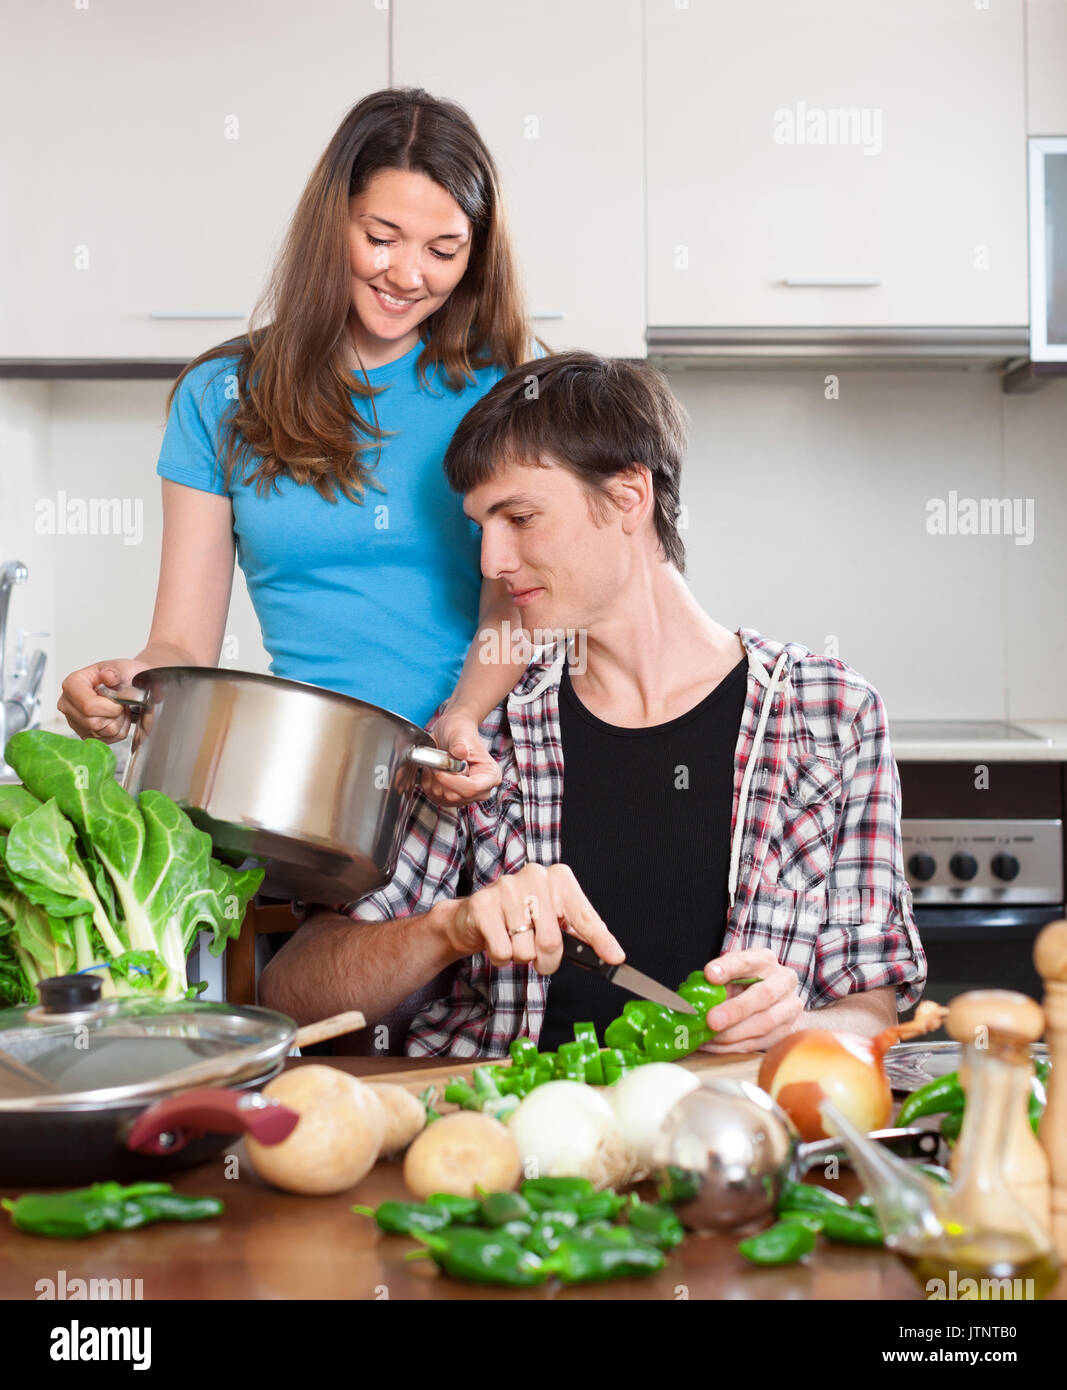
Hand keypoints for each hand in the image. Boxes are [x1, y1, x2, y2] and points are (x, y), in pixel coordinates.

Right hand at [57, 657, 147, 741]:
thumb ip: (114, 672)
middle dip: (115, 715)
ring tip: (118, 709)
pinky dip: (118, 731)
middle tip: (120, 703)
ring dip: (118, 722)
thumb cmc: (121, 677)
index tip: (119, 701)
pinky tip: (116, 718)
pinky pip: (106, 741)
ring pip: (101, 733)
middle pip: (93, 723)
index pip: (88, 706)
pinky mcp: (84, 734)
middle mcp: (68, 704)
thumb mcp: (121, 668)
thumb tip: (108, 676)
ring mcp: (74, 721)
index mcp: (72, 684)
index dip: (110, 707)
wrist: (127, 685)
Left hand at [421, 704, 502, 807]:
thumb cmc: (461, 732)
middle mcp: (481, 790)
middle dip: (441, 778)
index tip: (439, 768)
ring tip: (438, 763)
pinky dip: (429, 783)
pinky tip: (434, 770)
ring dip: (433, 779)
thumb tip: (460, 751)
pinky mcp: (451, 799)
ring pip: (442, 797)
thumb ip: (460, 744)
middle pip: (455, 795)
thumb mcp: (461, 734)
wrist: (453, 734)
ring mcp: (466, 797)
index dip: (451, 780)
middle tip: (439, 760)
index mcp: (491, 776)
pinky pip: (434, 797)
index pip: (472, 788)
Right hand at [439, 863, 624, 976]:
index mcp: (559, 878)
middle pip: (552, 941)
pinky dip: (501, 958)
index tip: (616, 958)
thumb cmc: (522, 918)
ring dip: (520, 957)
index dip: (601, 940)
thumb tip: (613, 955)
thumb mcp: (555, 919)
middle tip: (538, 957)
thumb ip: (582, 933)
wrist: (476, 915)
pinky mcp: (483, 905)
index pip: (584, 915)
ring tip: (512, 939)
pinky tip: (497, 940)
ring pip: (525, 950)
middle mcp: (535, 876)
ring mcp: (507, 888)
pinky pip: (502, 951)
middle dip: (546, 961)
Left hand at [696, 947, 802, 1052]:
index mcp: (765, 960)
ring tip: (709, 1037)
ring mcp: (790, 1007)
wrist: (774, 999)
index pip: (748, 961)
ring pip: (765, 1023)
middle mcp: (783, 981)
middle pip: (764, 995)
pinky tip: (715, 1045)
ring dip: (733, 1033)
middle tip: (712, 1020)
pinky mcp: (787, 1032)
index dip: (728, 967)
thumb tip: (692, 1000)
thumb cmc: (744, 983)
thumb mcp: (730, 974)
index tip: (709, 974)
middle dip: (735, 1010)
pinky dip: (734, 1047)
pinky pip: (760, 1042)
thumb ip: (716, 982)